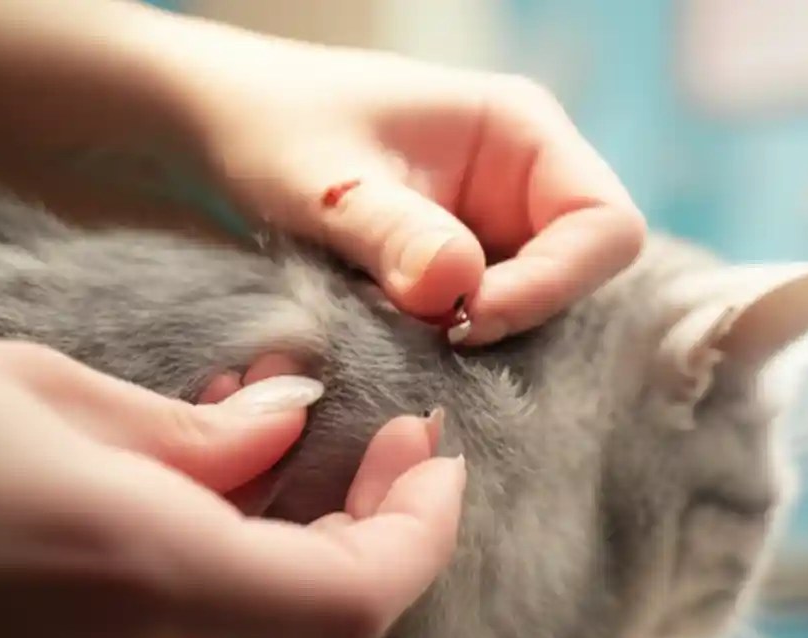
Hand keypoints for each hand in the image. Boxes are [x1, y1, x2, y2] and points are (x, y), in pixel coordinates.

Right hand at [0, 323, 464, 637]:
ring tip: (194, 445)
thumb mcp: (38, 389)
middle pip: (279, 602)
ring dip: (232, 542)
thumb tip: (291, 426)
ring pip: (203, 621)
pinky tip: (123, 509)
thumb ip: (192, 432)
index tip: (430, 458)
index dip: (419, 535)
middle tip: (311, 425)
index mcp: (131, 567)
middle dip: (324, 516)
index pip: (351, 599)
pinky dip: (160, 578)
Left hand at [165, 19, 646, 344]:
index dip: (555, 283)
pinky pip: (478, 320)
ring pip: (528, 309)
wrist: (201, 135)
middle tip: (425, 335)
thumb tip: (459, 290)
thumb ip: (394, 232)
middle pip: (576, 276)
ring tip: (390, 328)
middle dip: (512, 315)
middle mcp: (520, 182)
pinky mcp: (451, 271)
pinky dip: (442, 341)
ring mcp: (488, 229)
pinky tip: (384, 335)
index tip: (468, 317)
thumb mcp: (323, 180)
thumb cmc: (266, 125)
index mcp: (519, 131)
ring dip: (472, 333)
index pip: (606, 226)